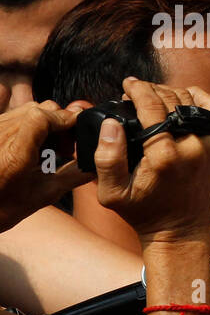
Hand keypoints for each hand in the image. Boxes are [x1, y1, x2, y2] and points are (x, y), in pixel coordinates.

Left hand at [0, 101, 92, 233]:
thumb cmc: (4, 205)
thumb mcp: (47, 194)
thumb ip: (75, 175)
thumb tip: (96, 164)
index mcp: (18, 152)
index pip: (44, 116)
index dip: (66, 118)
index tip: (78, 128)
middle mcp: (2, 134)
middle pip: (40, 109)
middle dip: (59, 122)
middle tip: (64, 146)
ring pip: (28, 109)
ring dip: (45, 122)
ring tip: (47, 146)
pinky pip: (15, 115)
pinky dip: (30, 125)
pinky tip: (32, 145)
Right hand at [95, 79, 209, 244]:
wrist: (180, 230)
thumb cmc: (144, 213)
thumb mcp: (111, 194)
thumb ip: (107, 158)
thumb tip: (111, 124)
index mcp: (164, 155)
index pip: (152, 106)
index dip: (138, 89)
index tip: (127, 84)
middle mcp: (191, 146)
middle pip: (172, 100)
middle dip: (151, 89)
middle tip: (136, 91)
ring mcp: (208, 145)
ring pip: (192, 101)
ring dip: (171, 91)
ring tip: (153, 95)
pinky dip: (198, 97)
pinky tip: (182, 97)